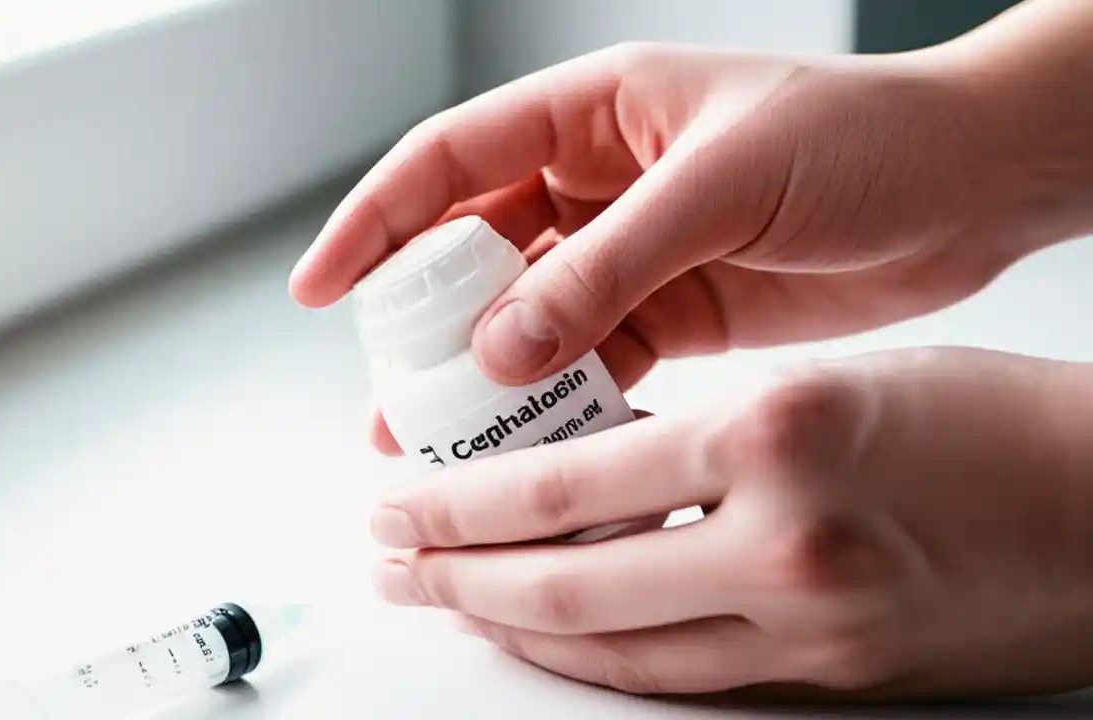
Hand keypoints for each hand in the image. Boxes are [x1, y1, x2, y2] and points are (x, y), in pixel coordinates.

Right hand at [291, 37, 1089, 453]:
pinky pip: (596, 360)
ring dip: (488, 377)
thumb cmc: (864, 138)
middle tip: (394, 396)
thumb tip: (503, 342)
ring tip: (445, 440)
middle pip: (478, 250)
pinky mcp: (677, 311)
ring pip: (530, 317)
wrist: (971, 186)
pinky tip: (536, 439)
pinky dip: (565, 401)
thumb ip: (608, 267)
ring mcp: (635, 251)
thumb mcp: (720, 186)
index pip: (454, 160)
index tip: (322, 286)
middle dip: (427, 321)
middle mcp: (602, 180)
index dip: (377, 221)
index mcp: (597, 112)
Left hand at [367, 348, 1092, 698]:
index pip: (563, 484)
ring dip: (512, 626)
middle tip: (388, 563)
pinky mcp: (832, 680)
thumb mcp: (826, 383)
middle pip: (564, 580)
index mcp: (772, 433)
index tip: (398, 503)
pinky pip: (680, 677)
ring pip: (612, 647)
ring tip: (446, 604)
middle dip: (454, 575)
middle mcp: (780, 541)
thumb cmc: (991, 421)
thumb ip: (701, 436)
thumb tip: (588, 477)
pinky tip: (550, 640)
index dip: (458, 503)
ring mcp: (806, 627)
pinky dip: (599, 659)